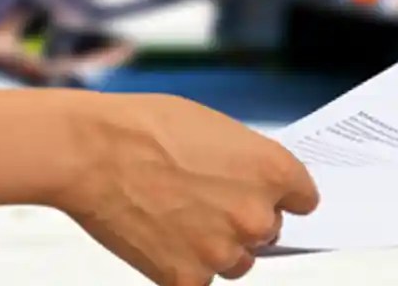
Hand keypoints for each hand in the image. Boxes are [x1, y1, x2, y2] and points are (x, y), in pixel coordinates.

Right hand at [54, 94, 318, 284]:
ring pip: (238, 262)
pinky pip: (199, 281)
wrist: (92, 152)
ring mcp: (222, 252)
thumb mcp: (219, 130)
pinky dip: (182, 268)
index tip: (270, 198)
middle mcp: (256, 216)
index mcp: (274, 172)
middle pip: (270, 232)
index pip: (305, 200)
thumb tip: (255, 186)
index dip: (284, 197)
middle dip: (245, 221)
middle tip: (207, 202)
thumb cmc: (150, 128)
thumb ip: (248, 165)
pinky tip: (161, 239)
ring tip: (181, 220)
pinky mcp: (185, 278)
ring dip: (218, 249)